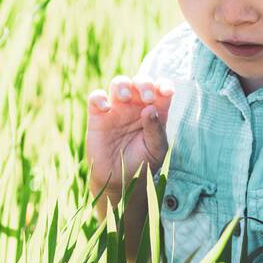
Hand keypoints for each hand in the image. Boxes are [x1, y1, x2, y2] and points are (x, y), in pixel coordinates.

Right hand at [85, 74, 173, 204]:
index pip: (161, 90)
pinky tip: (106, 109)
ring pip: (119, 83)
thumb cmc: (143, 163)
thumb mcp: (156, 150)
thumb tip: (150, 108)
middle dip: (144, 84)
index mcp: (154, 111)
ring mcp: (117, 109)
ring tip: (125, 98)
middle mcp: (136, 106)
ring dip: (122, 85)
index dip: (164, 85)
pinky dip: (99, 97)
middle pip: (140, 82)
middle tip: (147, 98)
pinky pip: (96, 97)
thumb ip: (156, 130)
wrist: (120, 181)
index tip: (166, 91)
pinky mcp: (98, 116)